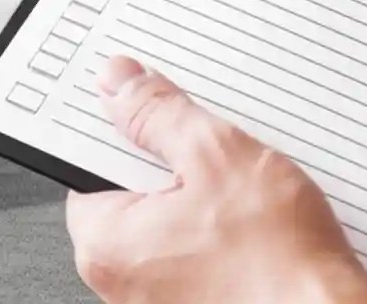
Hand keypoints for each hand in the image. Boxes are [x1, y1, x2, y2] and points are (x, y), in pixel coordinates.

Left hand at [65, 55, 366, 303]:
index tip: (152, 105)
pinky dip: (221, 226)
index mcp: (106, 244)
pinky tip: (256, 218)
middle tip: (213, 147)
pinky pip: (197, 247)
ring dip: (203, 192)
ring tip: (245, 187)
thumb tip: (122, 85)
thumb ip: (157, 113)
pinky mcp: (199, 301)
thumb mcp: (215, 155)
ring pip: (172, 217)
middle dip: (173, 159)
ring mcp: (160, 297)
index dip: (125, 126)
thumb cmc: (277, 260)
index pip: (89, 163)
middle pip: (134, 190)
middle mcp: (122, 280)